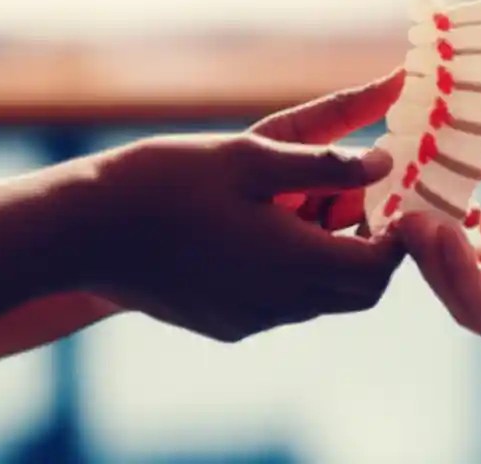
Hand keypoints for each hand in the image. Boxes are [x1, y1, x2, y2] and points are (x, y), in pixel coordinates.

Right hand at [70, 72, 406, 342]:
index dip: (398, 235)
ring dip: (331, 255)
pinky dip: (294, 270)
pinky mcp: (224, 324)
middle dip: (372, 247)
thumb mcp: (250, 156)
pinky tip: (264, 225)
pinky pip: (282, 303)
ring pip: (321, 297)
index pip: (380, 266)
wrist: (82, 232)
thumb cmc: (164, 182)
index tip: (393, 194)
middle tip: (360, 196)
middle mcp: (279, 302)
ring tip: (307, 199)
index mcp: (293, 262)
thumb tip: (384, 163)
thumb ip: (324, 163)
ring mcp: (250, 319)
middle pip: (359, 290)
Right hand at [396, 182, 480, 361]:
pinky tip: (442, 238)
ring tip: (412, 223)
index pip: (475, 257)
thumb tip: (476, 220)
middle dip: (428, 249)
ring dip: (434, 261)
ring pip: (465, 297)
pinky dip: (458, 274)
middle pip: (461, 281)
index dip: (444, 233)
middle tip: (399, 215)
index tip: (417, 202)